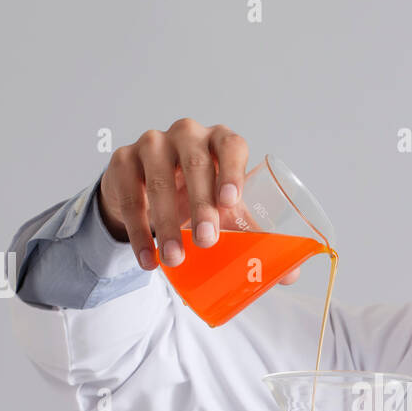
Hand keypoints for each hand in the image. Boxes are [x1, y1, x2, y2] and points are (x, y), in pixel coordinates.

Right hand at [96, 118, 302, 282]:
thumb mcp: (224, 209)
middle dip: (201, 206)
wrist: (148, 188)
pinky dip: (139, 232)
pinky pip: (129, 196)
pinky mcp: (123, 161)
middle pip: (196, 165)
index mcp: (220, 142)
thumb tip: (288, 275)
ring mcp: (152, 143)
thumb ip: (251, 234)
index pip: (231, 146)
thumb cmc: (197, 195)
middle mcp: (187, 135)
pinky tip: (148, 258)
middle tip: (206, 241)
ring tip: (175, 259)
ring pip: (159, 180)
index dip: (232, 171)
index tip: (231, 202)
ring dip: (167, 224)